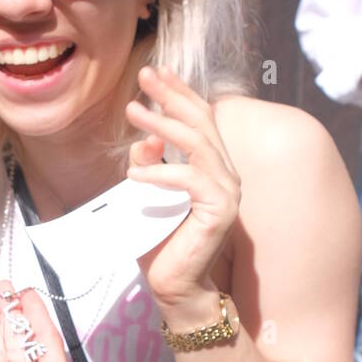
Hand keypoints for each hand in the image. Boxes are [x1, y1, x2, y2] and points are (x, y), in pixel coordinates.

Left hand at [123, 64, 240, 309]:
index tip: (157, 73)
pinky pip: (189, 180)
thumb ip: (147, 166)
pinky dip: (160, 173)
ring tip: (133, 113)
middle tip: (144, 76)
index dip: (180, 94)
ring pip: (197, 145)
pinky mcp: (219, 210)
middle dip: (171, 96)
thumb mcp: (145, 197)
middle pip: (202, 123)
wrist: (176, 288)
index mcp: (213, 168)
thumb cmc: (160, 245)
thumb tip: (143, 141)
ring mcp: (227, 192)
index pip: (201, 120)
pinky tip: (133, 175)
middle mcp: (226, 175)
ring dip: (163, 126)